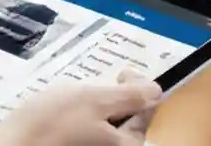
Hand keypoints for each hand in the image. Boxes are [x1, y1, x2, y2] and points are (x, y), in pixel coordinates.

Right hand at [0, 74, 162, 145]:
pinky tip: (64, 111)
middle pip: (125, 123)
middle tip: (97, 84)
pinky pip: (86, 135)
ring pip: (104, 128)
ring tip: (77, 95)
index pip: (145, 113)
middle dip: (115, 99)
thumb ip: (129, 96)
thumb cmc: (53, 123)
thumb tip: (156, 90)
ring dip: (96, 109)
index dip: (138, 88)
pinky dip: (81, 121)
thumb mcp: (94, 101)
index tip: (122, 74)